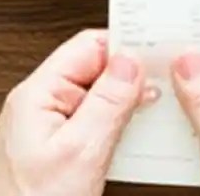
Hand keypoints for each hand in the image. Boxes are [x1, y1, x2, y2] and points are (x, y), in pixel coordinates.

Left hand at [0, 30, 145, 195]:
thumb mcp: (79, 153)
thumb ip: (106, 103)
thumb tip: (129, 63)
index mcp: (36, 95)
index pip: (87, 46)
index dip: (125, 45)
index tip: (158, 54)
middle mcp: (39, 107)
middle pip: (94, 70)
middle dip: (130, 76)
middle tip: (163, 85)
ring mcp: (47, 130)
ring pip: (97, 99)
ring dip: (126, 104)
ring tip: (152, 114)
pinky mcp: (56, 152)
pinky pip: (92, 125)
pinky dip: (116, 127)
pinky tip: (133, 138)